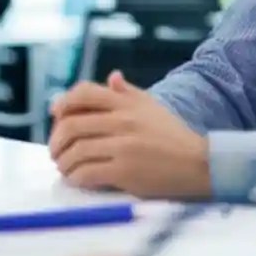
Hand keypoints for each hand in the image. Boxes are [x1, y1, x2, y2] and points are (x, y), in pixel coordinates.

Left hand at [49, 71, 211, 198]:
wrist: (200, 163)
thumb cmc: (173, 136)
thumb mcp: (152, 107)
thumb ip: (128, 93)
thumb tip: (111, 76)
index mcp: (126, 103)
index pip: (84, 93)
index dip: (63, 103)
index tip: (56, 115)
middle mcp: (123, 120)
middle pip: (72, 125)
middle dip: (56, 140)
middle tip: (55, 151)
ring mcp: (123, 146)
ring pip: (76, 151)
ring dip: (63, 162)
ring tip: (64, 167)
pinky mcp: (125, 171)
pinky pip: (87, 173)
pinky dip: (75, 177)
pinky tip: (76, 179)